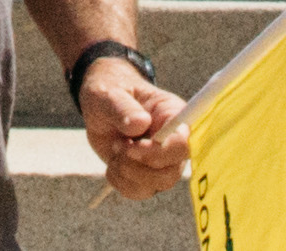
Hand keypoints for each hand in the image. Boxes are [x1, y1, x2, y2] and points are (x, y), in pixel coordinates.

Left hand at [78, 54, 189, 196]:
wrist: (101, 107)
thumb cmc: (109, 93)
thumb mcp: (108, 94)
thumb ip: (123, 107)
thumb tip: (141, 123)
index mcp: (172, 115)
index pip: (184, 142)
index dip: (160, 152)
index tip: (131, 146)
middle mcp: (173, 141)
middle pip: (172, 170)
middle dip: (139, 165)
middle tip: (117, 145)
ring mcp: (163, 161)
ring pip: (158, 184)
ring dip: (129, 174)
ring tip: (114, 151)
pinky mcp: (148, 175)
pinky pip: (140, 191)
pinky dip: (121, 182)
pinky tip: (113, 164)